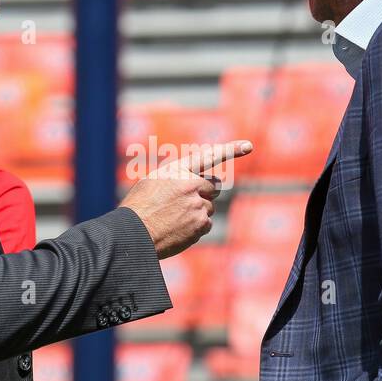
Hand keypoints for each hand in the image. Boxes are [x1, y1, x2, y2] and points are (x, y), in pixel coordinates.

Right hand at [119, 140, 252, 259]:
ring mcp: (197, 204)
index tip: (249, 146)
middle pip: (214, 186)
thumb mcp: (153, 182)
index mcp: (178, 170)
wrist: (132, 234)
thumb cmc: (138, 208)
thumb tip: (199, 183)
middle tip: (184, 202)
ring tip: (174, 218)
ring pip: (209, 207)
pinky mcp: (201, 223)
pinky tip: (177, 229)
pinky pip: (206, 224)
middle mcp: (191, 184)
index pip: (209, 156)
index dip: (231, 149)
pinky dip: (196, 227)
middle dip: (205, 193)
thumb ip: (177, 177)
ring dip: (197, 212)